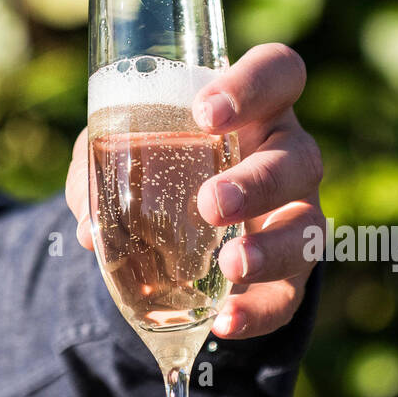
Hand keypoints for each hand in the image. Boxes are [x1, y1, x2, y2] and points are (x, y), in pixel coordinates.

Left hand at [66, 43, 323, 338]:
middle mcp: (287, 158)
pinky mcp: (290, 277)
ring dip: (271, 249)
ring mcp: (296, 218)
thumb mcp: (122, 151)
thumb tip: (89, 227)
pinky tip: (224, 322)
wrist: (177, 237)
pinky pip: (288, 297)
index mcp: (256, 110)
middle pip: (300, 157)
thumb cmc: (157, 167)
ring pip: (308, 229)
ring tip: (230, 265)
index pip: (279, 74)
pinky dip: (257, 313)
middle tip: (210, 204)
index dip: (254, 85)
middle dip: (258, 182)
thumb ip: (100, 171)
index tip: (206, 113)